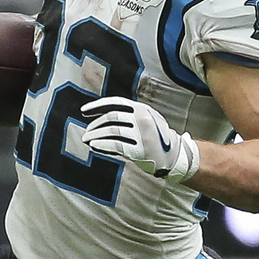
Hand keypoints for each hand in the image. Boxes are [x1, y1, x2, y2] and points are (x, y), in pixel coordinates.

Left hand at [81, 96, 199, 182]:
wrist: (175, 156)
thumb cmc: (156, 137)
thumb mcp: (147, 118)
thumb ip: (130, 114)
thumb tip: (101, 115)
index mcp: (142, 108)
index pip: (115, 102)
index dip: (97, 105)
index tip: (83, 111)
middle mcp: (142, 119)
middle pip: (111, 118)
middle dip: (95, 124)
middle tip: (87, 132)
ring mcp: (141, 134)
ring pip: (111, 131)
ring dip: (96, 135)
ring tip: (87, 140)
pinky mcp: (139, 150)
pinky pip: (116, 145)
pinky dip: (102, 145)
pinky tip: (94, 146)